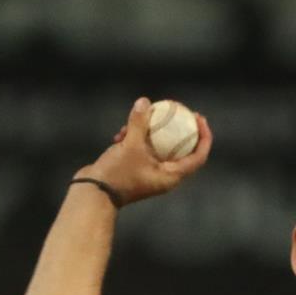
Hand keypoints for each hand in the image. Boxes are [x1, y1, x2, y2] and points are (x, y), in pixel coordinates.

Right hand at [74, 96, 212, 206]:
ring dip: (147, 131)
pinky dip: (134, 139)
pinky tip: (119, 134)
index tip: (199, 118)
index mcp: (171, 176)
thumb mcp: (130, 145)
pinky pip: (142, 149)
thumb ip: (139, 123)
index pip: (198, 156)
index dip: (204, 136)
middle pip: (181, 149)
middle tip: (180, 110)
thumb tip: (144, 102)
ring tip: (132, 123)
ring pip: (158, 146)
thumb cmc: (116, 174)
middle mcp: (164, 176)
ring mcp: (150, 173)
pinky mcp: (136, 169)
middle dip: (179, 128)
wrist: (92, 192)